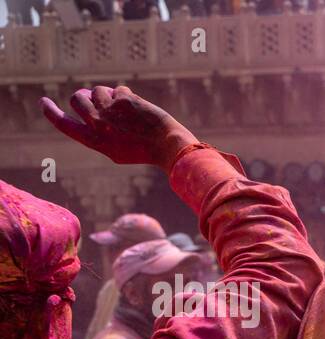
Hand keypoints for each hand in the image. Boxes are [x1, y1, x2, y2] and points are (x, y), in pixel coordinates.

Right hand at [42, 86, 197, 168]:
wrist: (168, 146)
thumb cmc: (142, 150)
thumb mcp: (114, 149)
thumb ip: (96, 130)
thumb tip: (87, 102)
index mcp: (94, 141)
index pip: (64, 124)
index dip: (51, 112)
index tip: (44, 102)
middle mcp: (98, 125)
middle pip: (77, 99)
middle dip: (85, 97)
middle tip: (97, 101)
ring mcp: (111, 111)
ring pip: (98, 91)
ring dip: (108, 95)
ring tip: (124, 109)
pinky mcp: (124, 100)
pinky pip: (118, 89)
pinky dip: (126, 96)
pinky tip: (137, 107)